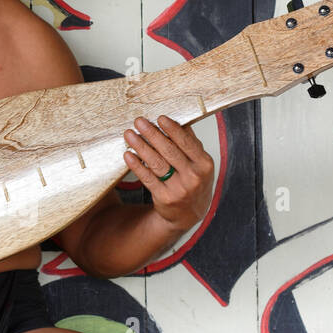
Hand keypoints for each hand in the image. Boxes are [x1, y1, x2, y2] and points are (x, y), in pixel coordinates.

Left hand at [123, 114, 214, 232]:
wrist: (188, 214)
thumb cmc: (193, 182)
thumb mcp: (200, 164)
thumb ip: (191, 143)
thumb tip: (177, 120)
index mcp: (204, 164)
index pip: (187, 143)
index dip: (172, 130)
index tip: (159, 118)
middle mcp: (193, 177)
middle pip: (169, 151)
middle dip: (152, 134)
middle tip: (139, 122)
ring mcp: (178, 189)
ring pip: (156, 164)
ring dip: (141, 147)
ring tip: (130, 135)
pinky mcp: (164, 198)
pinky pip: (147, 178)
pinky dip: (137, 165)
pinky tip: (128, 155)